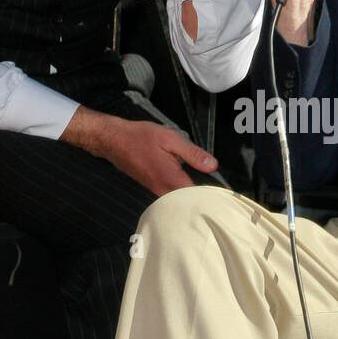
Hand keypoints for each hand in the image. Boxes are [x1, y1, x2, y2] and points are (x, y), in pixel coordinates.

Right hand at [63, 109, 217, 194]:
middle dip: (204, 196)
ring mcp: (156, 191)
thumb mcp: (170, 139)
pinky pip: (171, 194)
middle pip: (189, 201)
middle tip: (220, 192)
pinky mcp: (152, 188)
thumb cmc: (140, 137)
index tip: (224, 193)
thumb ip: (192, 154)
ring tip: (207, 187)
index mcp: (171, 179)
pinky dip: (181, 190)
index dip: (212, 194)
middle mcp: (163, 191)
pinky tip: (188, 181)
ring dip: (192, 194)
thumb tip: (212, 166)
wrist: (113, 141)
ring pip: (180, 199)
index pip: (198, 196)